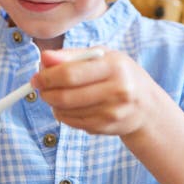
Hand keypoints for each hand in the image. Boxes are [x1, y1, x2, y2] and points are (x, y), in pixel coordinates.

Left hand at [31, 47, 159, 136]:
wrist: (146, 105)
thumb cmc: (120, 74)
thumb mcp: (102, 56)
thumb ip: (72, 55)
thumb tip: (44, 57)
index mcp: (114, 67)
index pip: (71, 74)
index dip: (47, 76)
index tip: (36, 76)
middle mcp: (117, 91)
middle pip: (66, 96)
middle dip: (46, 91)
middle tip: (38, 87)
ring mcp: (112, 113)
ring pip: (67, 111)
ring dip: (53, 103)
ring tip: (54, 94)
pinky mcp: (106, 128)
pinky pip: (73, 123)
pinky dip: (63, 114)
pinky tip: (67, 106)